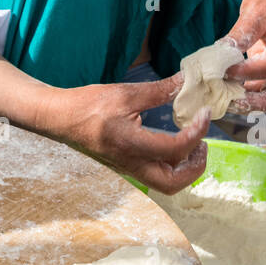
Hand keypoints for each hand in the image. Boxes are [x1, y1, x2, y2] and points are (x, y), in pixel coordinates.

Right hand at [36, 76, 210, 193]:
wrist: (61, 119)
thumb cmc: (87, 106)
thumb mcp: (124, 93)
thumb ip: (158, 90)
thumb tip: (185, 81)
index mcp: (130, 144)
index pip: (175, 149)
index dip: (197, 133)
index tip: (204, 114)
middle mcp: (131, 163)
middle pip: (172, 183)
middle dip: (194, 168)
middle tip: (203, 144)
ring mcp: (128, 168)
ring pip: (164, 183)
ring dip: (185, 170)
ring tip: (193, 146)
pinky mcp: (127, 166)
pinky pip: (156, 174)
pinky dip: (172, 165)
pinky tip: (175, 145)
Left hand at [224, 0, 265, 111]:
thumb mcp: (254, 11)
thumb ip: (240, 36)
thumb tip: (220, 59)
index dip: (247, 72)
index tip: (224, 71)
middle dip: (261, 102)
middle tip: (233, 102)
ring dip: (253, 102)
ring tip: (226, 98)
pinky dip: (250, 95)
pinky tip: (229, 91)